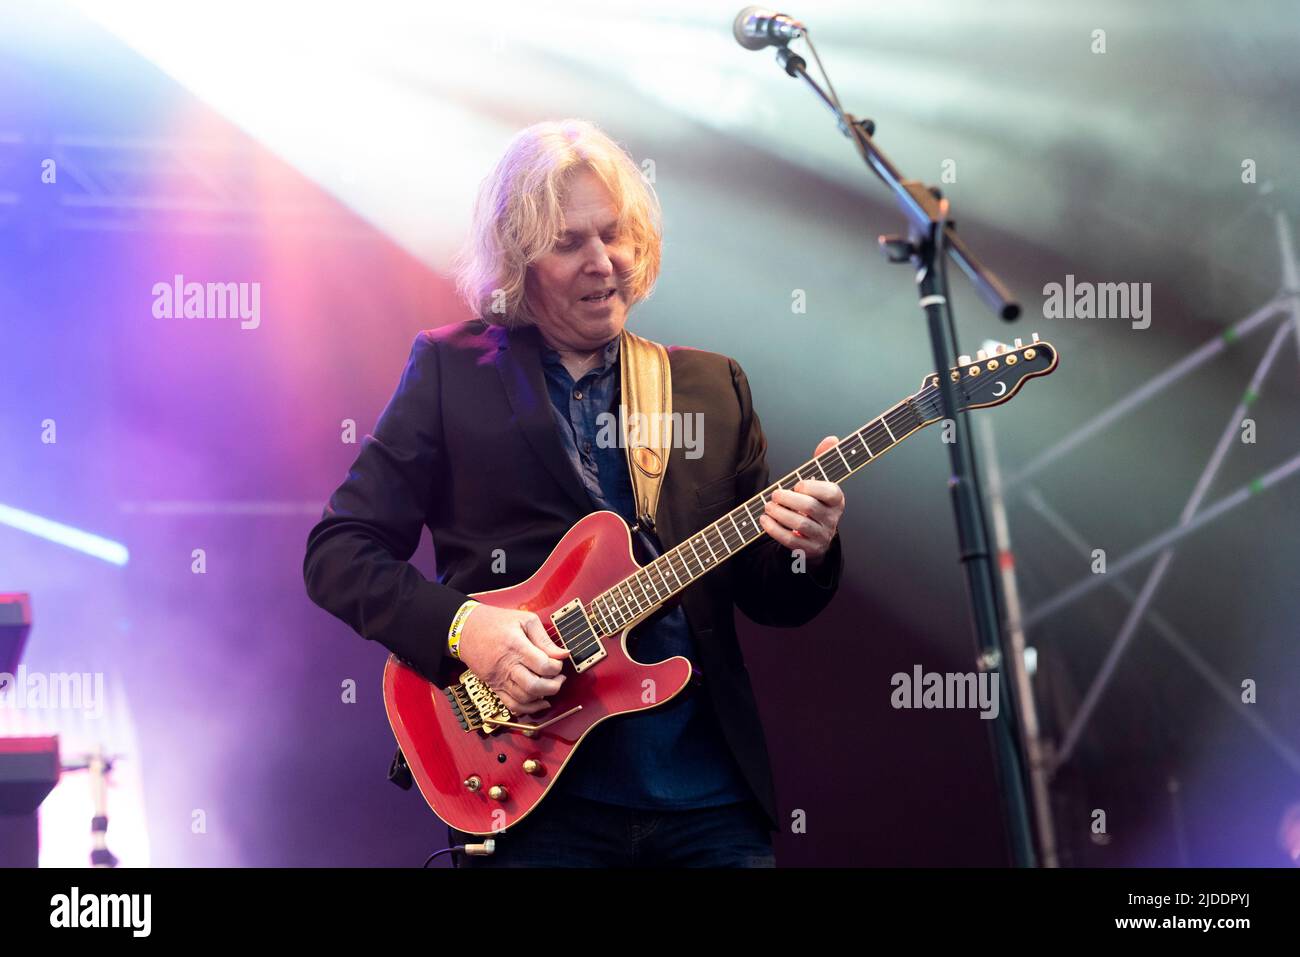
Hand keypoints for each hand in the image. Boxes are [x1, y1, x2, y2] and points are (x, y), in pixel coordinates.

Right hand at [456, 604, 568, 714]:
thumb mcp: (524, 619)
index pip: (543, 665)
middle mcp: (507, 665)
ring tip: (550, 686)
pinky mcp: (494, 686)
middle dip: (554, 685)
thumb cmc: (494, 622)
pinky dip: (528, 708)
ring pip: (524, 698)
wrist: (465, 629)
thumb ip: (544, 638)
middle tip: (560, 677)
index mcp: (515, 646)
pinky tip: (539, 702)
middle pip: (535, 686)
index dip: (557, 666)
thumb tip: (562, 654)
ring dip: (543, 696)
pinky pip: (512, 706)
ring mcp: (499, 678)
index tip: (559, 661)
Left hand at [758, 435, 845, 565]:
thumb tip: (831, 439)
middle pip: (811, 508)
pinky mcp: (809, 549)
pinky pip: (791, 541)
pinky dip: (774, 530)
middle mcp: (832, 519)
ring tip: (767, 507)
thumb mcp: (820, 482)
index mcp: (837, 500)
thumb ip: (823, 461)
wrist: (816, 536)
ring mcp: (822, 536)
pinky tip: (764, 520)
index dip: (811, 486)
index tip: (797, 484)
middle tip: (774, 495)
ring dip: (779, 514)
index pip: (830, 492)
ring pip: (800, 524)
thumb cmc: (815, 503)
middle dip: (788, 499)